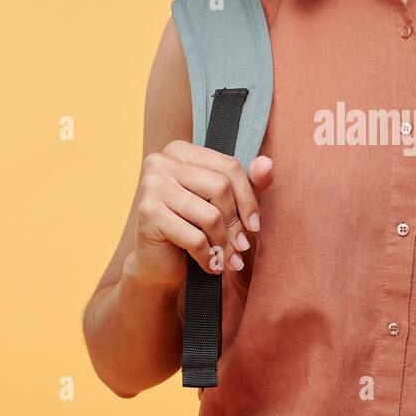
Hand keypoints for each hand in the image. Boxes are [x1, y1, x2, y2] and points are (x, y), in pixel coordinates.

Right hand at [131, 141, 273, 287]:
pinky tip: (210, 264)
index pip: (229, 166)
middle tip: (240, 245)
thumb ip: (249, 182)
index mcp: (180, 151)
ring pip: (210, 215)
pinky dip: (208, 256)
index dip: (248, 198)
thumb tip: (267, 163)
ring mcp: (151, 187)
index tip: (254, 224)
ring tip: (224, 256)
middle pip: (221, 187)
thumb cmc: (193, 227)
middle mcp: (161, 162)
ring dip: (223, 242)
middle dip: (235, 222)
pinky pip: (195, 238)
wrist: (158, 262)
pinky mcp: (148, 215)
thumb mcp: (225, 202)